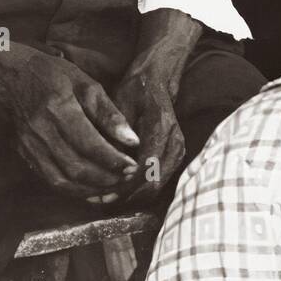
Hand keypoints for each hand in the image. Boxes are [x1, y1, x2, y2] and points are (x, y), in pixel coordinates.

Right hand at [0, 46, 141, 200]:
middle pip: (77, 167)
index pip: (90, 144)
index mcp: (59, 109)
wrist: (9, 78)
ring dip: (91, 189)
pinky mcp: (26, 155)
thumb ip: (108, 112)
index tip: (132, 165)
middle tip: (127, 178)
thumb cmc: (52, 75)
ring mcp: (31, 147)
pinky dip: (74, 190)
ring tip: (114, 186)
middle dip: (106, 178)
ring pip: (63, 180)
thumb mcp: (85, 83)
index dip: (112, 160)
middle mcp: (42, 132)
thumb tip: (132, 140)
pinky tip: (91, 188)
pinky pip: (51, 180)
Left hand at [110, 64, 184, 204]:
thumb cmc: (134, 91)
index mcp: (161, 127)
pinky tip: (121, 191)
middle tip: (101, 200)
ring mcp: (179, 150)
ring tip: (108, 198)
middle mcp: (175, 141)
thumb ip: (117, 134)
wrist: (156, 81)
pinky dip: (141, 190)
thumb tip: (110, 166)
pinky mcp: (177, 157)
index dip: (125, 184)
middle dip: (127, 195)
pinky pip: (160, 181)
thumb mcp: (119, 106)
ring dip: (134, 196)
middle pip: (154, 182)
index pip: (146, 166)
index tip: (103, 192)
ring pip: (157, 186)